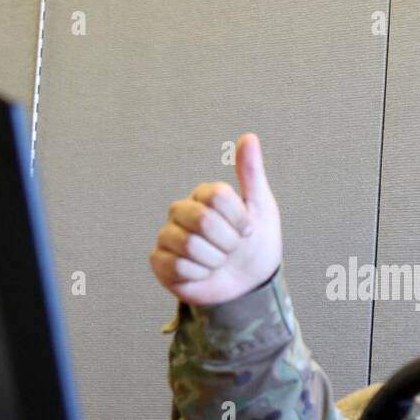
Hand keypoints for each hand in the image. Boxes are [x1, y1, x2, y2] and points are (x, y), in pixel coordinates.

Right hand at [150, 133, 283, 306]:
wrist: (248, 283)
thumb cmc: (254, 242)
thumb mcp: (261, 208)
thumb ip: (251, 174)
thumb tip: (249, 136)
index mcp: (203, 195)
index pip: (218, 196)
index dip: (239, 219)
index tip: (248, 230)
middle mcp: (181, 211)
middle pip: (203, 220)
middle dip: (228, 241)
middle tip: (232, 248)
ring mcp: (167, 236)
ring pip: (191, 245)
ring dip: (215, 260)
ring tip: (218, 262)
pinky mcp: (159, 262)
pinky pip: (179, 267)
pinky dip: (199, 275)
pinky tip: (203, 273)